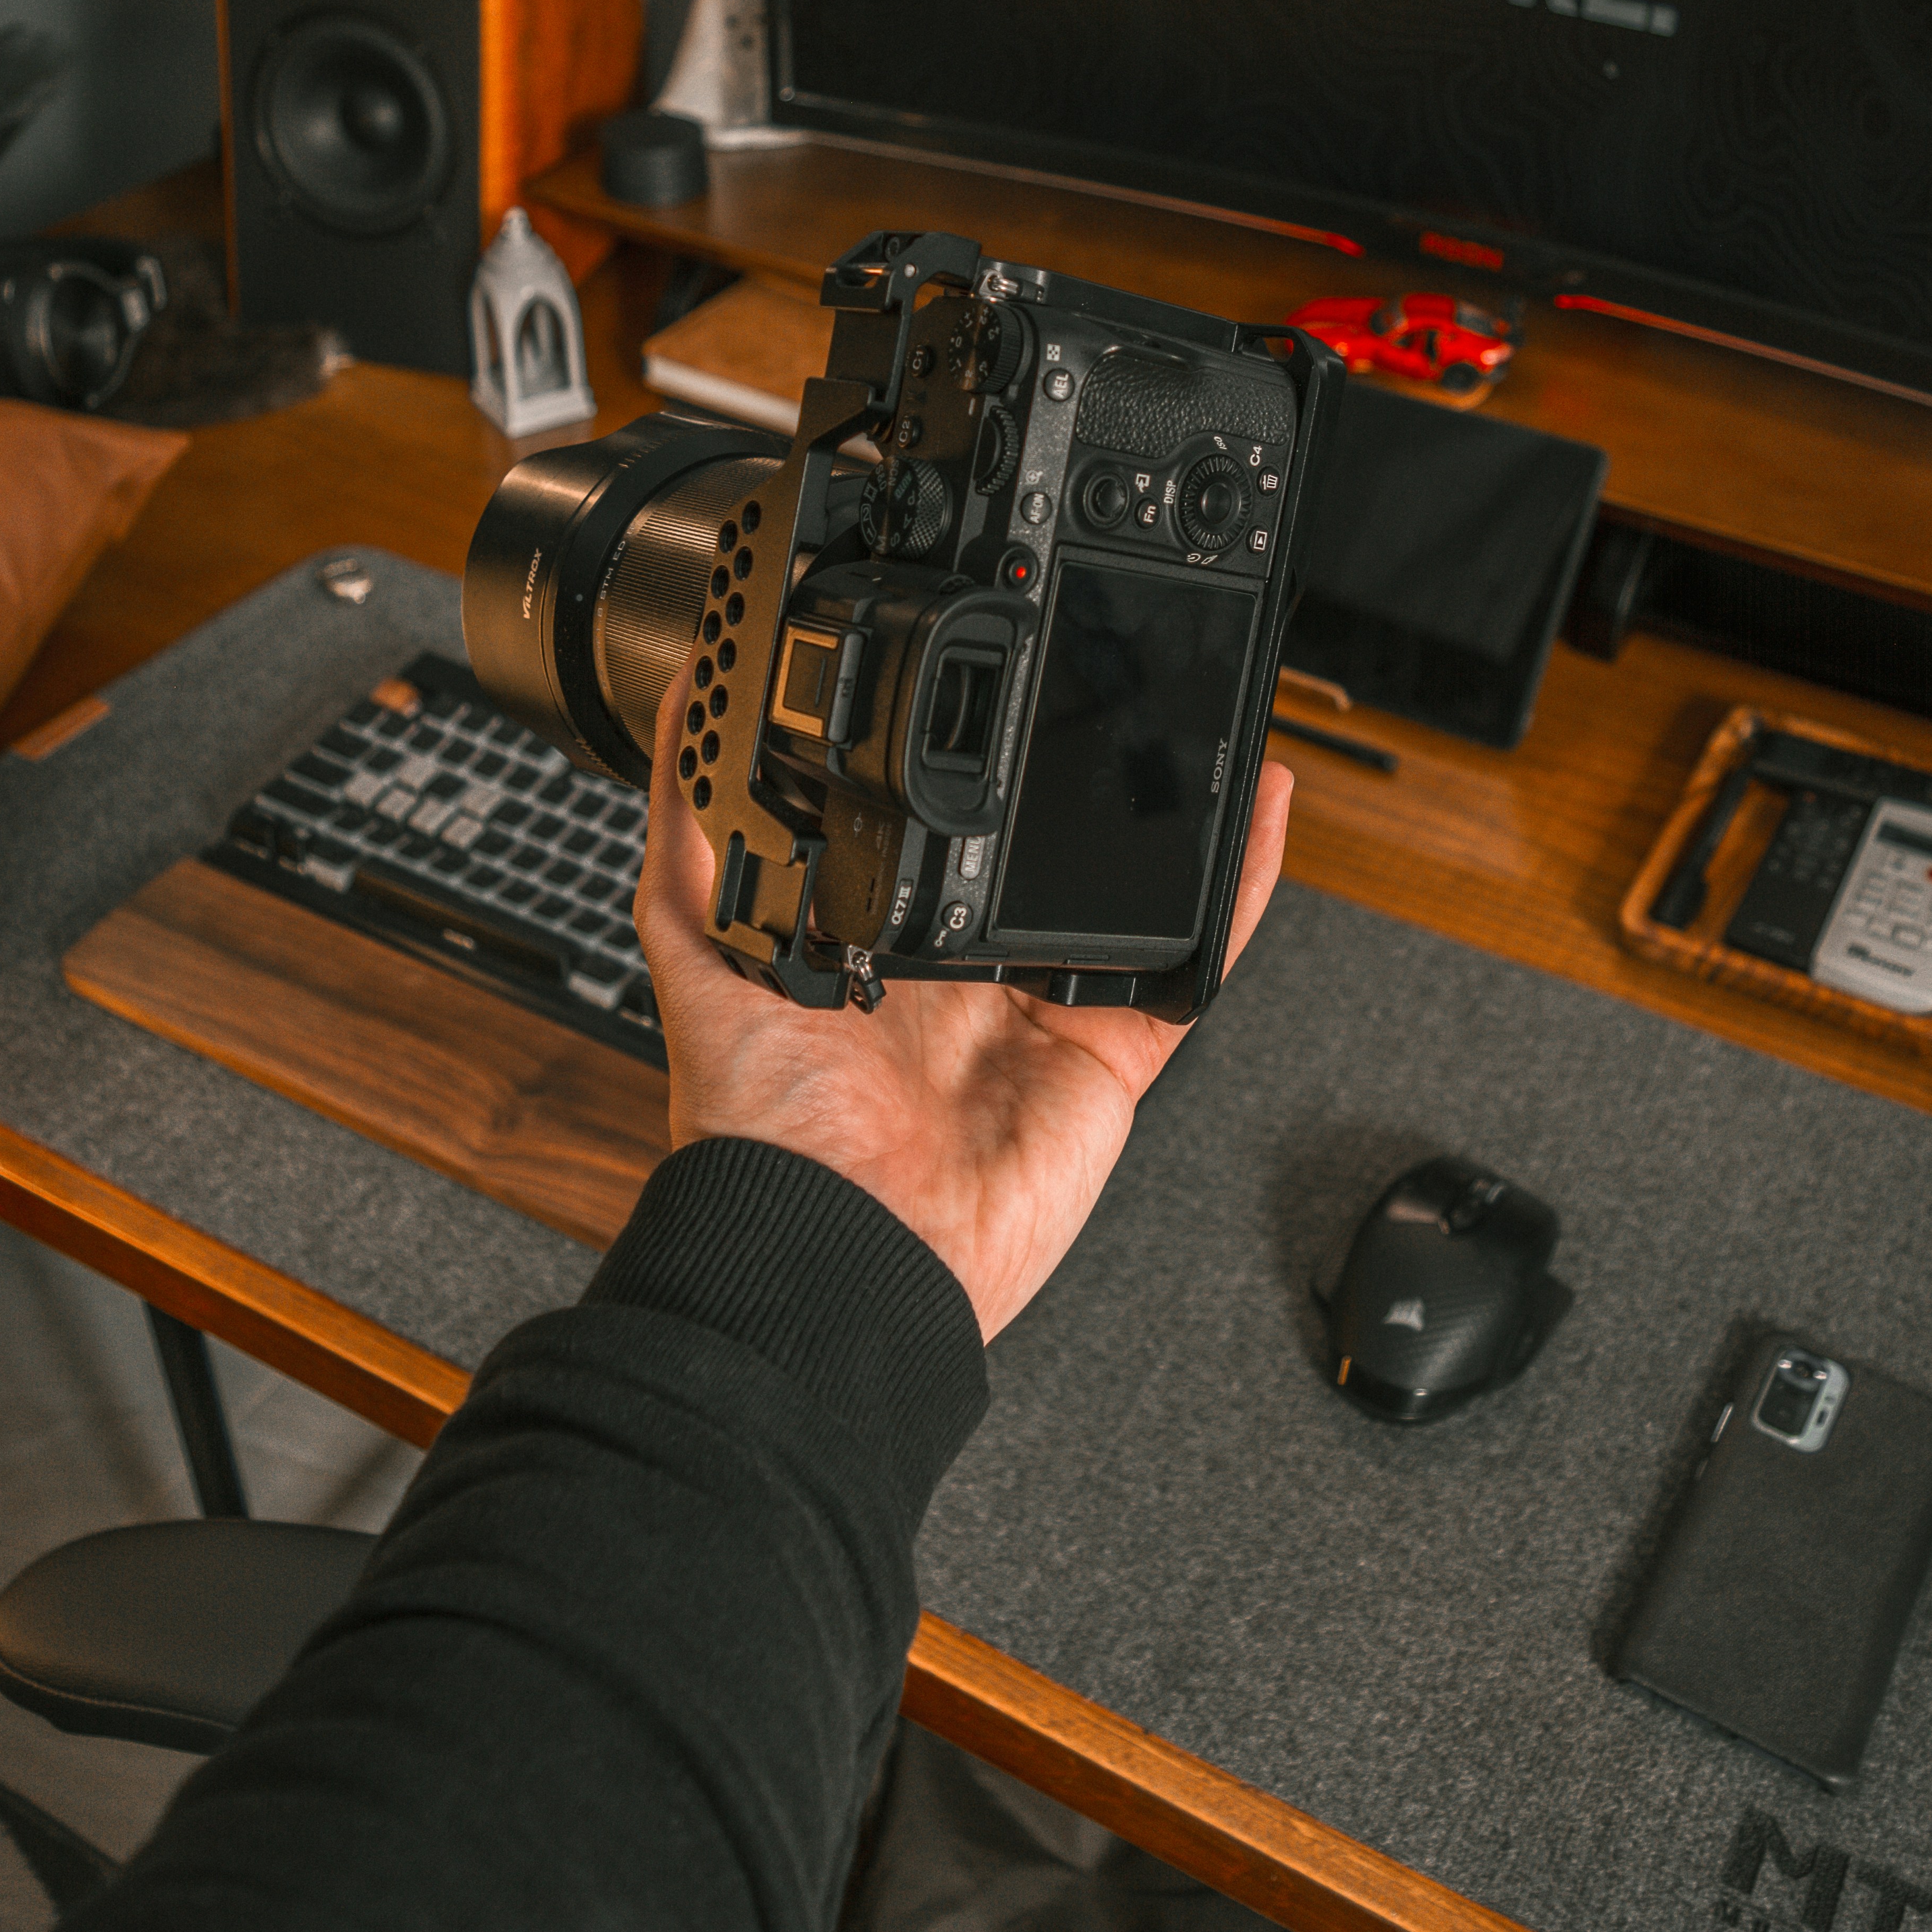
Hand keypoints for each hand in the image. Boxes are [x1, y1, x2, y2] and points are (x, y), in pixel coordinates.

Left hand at [633, 656, 1292, 1339]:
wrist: (839, 1251)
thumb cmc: (763, 1131)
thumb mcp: (700, 958)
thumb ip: (691, 847)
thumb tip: (673, 720)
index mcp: (875, 947)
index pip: (932, 833)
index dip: (967, 767)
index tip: (989, 683)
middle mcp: (961, 979)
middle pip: (1037, 858)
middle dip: (1074, 782)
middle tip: (1106, 680)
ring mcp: (1040, 1016)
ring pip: (1123, 898)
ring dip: (1166, 818)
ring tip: (1196, 721)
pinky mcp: (1107, 1057)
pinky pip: (1190, 966)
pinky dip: (1237, 889)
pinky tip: (1258, 808)